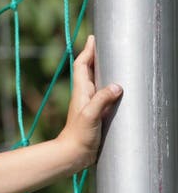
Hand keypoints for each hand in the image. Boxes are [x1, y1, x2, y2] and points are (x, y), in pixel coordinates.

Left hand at [58, 35, 122, 168]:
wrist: (74, 155)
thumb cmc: (79, 136)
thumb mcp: (91, 116)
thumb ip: (101, 100)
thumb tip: (116, 86)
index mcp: (82, 92)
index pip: (83, 65)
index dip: (87, 51)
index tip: (93, 37)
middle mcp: (85, 95)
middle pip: (89, 70)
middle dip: (96, 55)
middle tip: (106, 43)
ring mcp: (90, 104)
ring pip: (97, 81)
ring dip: (103, 69)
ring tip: (114, 59)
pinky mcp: (97, 113)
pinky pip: (104, 94)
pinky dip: (110, 86)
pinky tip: (118, 87)